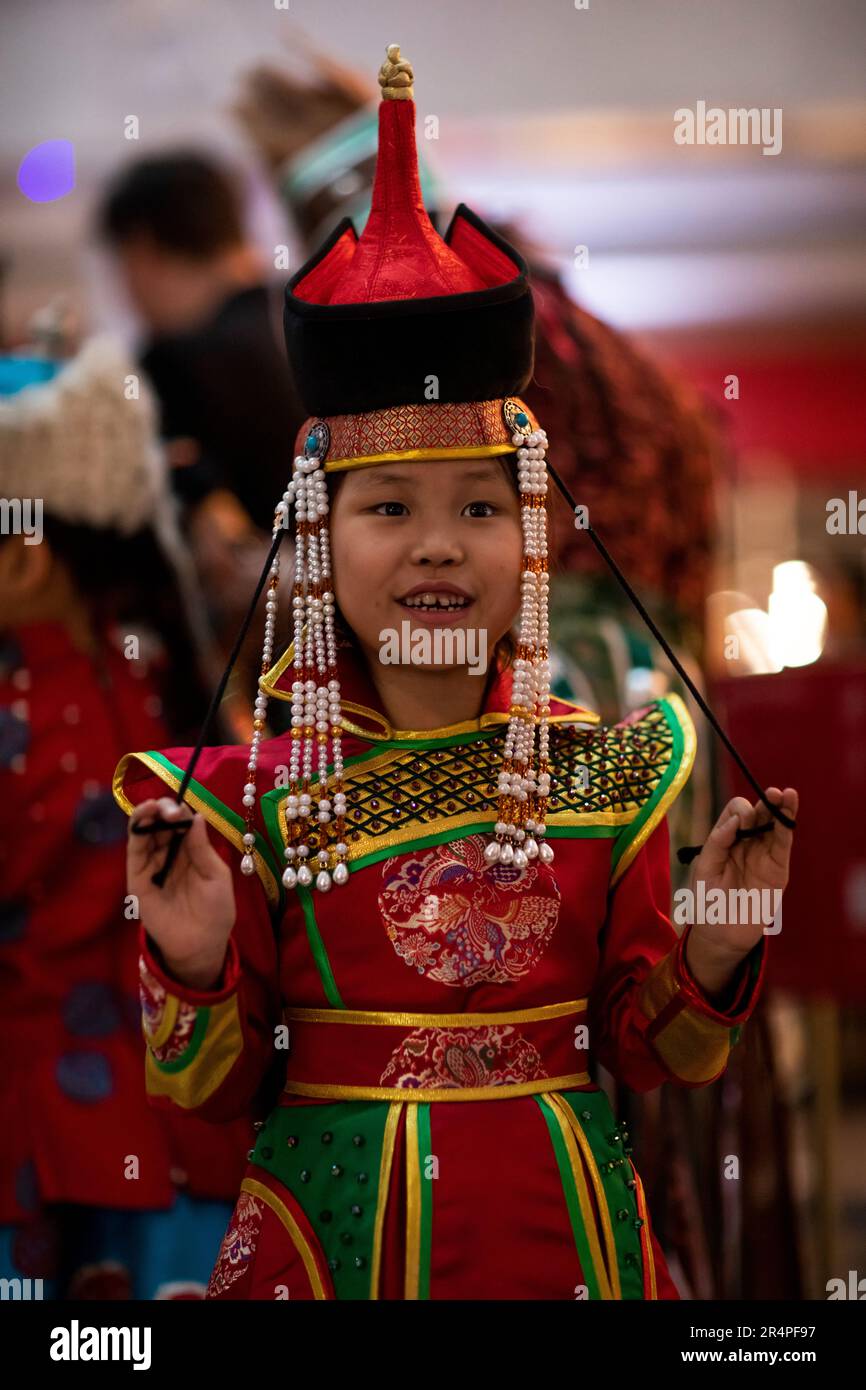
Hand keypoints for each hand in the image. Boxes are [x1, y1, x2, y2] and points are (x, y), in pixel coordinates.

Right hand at [127, 797, 236, 990]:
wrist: (201, 945)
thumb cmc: (216, 911)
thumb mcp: (216, 876)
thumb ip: (202, 848)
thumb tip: (196, 817)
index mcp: (190, 850)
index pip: (181, 823)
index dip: (180, 811)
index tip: (183, 807)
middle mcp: (169, 854)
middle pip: (160, 823)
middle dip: (163, 810)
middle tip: (169, 808)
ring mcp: (152, 865)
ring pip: (144, 833)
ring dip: (147, 815)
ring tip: (154, 807)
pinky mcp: (138, 879)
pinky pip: (134, 852)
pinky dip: (137, 833)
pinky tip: (143, 820)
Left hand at [686, 786, 797, 997]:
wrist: (721, 934)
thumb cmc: (708, 901)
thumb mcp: (705, 868)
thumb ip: (717, 842)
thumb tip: (735, 820)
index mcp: (725, 839)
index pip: (735, 812)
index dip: (739, 812)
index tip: (740, 822)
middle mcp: (746, 843)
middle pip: (759, 813)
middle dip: (764, 802)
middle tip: (770, 795)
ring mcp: (764, 855)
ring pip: (775, 825)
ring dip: (781, 808)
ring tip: (785, 794)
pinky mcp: (778, 870)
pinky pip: (783, 845)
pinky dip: (787, 827)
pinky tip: (789, 810)